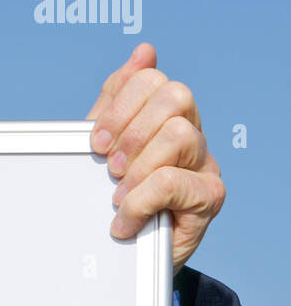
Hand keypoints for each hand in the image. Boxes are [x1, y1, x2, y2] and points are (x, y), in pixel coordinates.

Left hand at [86, 42, 223, 273]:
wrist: (126, 254)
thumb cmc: (115, 194)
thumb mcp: (105, 144)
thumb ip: (116, 98)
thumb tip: (144, 51)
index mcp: (165, 115)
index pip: (153, 80)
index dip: (120, 106)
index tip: (96, 142)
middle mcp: (192, 133)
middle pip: (176, 97)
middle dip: (131, 130)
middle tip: (109, 166)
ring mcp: (205, 163)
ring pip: (180, 134)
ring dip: (138, 167)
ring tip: (117, 195)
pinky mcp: (210, 197)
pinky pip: (173, 182)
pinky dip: (140, 201)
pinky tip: (125, 219)